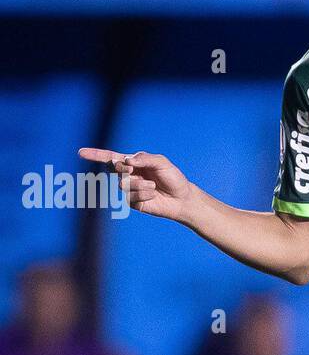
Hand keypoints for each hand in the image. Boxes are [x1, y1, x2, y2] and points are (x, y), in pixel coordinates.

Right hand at [78, 148, 193, 221]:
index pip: (110, 158)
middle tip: (134, 170)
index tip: (81, 152)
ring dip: (141, 184)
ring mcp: (130, 189)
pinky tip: (153, 194)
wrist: (182, 198)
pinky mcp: (133, 202)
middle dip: (125, 169)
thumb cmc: (173, 178)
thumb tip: (128, 160)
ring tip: (154, 186)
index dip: (95, 155)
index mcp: (133, 162)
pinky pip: (132, 196)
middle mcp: (129, 175)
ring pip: (124, 184)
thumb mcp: (162, 162)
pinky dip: (144, 194)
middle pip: (115, 169)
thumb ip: (145, 158)